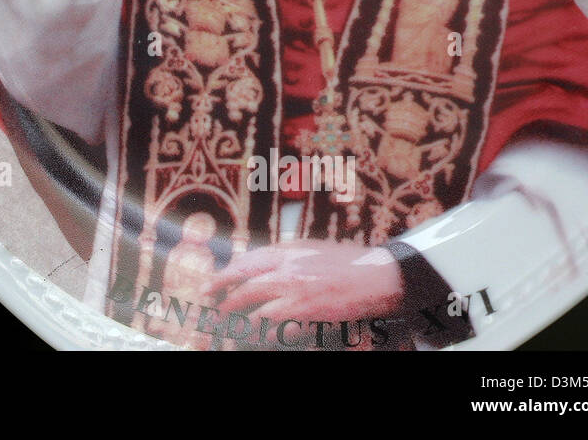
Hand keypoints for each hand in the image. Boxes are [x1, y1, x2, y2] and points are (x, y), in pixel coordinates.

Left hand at [207, 239, 405, 340]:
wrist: (377, 275)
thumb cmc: (346, 261)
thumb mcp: (310, 248)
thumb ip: (284, 255)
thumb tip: (259, 264)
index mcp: (286, 252)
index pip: (245, 263)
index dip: (224, 276)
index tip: (210, 286)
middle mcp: (287, 270)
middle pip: (245, 287)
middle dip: (224, 301)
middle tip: (213, 311)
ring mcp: (296, 293)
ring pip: (257, 312)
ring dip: (242, 324)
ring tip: (232, 331)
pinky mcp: (308, 313)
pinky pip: (279, 329)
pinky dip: (267, 336)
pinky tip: (261, 339)